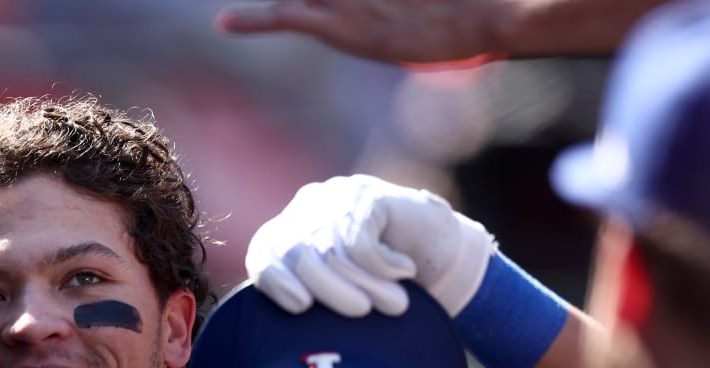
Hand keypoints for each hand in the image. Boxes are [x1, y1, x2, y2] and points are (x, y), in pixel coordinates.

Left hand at [215, 0, 505, 64]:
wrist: (485, 12)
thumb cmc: (479, 6)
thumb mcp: (446, 0)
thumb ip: (420, 1)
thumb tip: (446, 8)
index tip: (328, 4)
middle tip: (299, 6)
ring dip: (277, 0)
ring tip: (231, 17)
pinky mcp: (341, 24)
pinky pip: (286, 18)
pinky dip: (252, 21)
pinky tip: (224, 23)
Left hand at [246, 174, 493, 318]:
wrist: (437, 258)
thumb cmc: (380, 288)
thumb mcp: (339, 300)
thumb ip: (310, 305)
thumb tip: (286, 341)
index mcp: (287, 236)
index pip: (264, 255)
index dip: (276, 280)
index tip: (301, 307)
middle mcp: (305, 212)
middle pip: (297, 253)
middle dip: (330, 289)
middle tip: (360, 312)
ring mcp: (335, 199)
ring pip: (332, 248)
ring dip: (365, 283)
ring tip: (394, 305)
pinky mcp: (366, 195)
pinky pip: (362, 237)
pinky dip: (383, 264)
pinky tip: (404, 271)